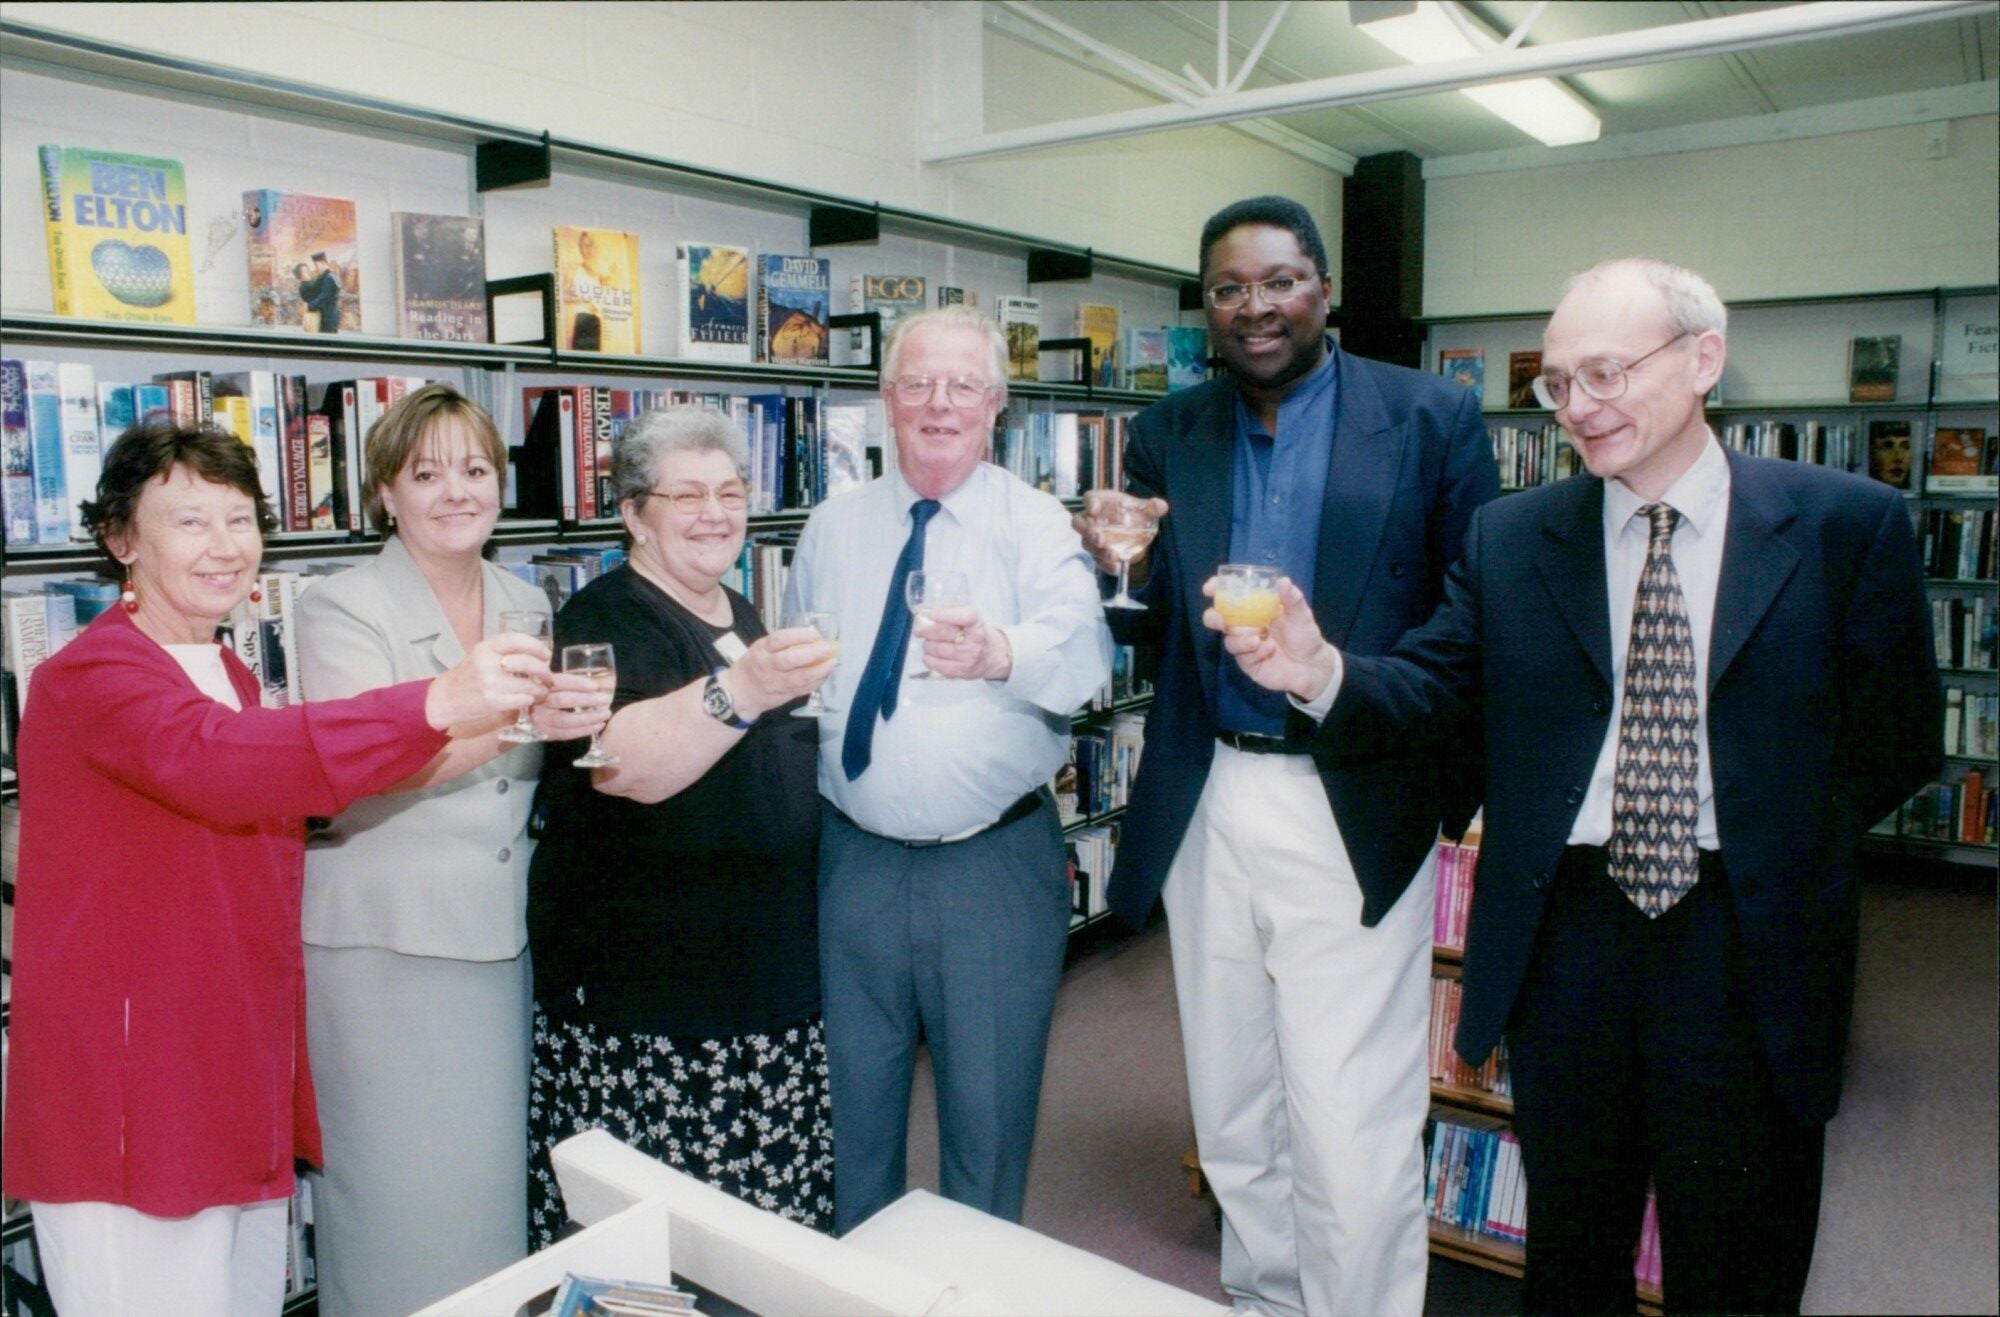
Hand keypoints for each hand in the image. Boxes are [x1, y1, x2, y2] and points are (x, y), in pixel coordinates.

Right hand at [426, 632, 551, 729]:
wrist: (445, 698)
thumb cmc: (468, 676)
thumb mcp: (481, 655)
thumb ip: (503, 651)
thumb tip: (537, 654)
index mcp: (486, 647)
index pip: (517, 639)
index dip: (536, 646)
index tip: (546, 654)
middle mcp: (487, 662)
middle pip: (528, 663)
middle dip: (544, 670)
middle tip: (548, 676)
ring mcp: (490, 682)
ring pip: (528, 685)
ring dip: (540, 689)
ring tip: (541, 691)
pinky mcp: (492, 701)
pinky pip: (522, 699)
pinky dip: (530, 700)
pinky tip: (529, 699)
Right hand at [528, 671, 613, 741]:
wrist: (524, 717)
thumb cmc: (544, 696)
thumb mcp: (549, 683)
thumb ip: (566, 682)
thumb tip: (596, 683)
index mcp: (540, 685)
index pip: (559, 682)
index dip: (577, 683)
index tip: (595, 686)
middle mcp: (537, 702)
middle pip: (563, 700)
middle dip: (587, 700)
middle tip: (605, 699)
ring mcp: (539, 720)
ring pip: (566, 720)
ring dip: (589, 717)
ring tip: (605, 713)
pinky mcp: (544, 733)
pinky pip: (566, 734)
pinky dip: (584, 730)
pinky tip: (598, 725)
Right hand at [720, 626, 834, 720]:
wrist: (741, 692)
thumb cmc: (754, 664)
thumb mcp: (761, 648)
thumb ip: (781, 643)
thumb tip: (811, 635)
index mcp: (761, 650)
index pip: (779, 640)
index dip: (799, 636)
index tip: (815, 634)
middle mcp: (767, 667)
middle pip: (790, 660)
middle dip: (811, 653)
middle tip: (827, 648)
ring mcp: (776, 683)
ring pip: (799, 678)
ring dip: (819, 671)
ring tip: (832, 662)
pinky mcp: (783, 695)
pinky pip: (803, 689)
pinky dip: (817, 682)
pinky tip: (826, 674)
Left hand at [914, 605, 1010, 680]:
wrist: (993, 657)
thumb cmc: (977, 635)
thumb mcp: (972, 619)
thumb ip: (953, 613)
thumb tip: (927, 613)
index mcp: (978, 625)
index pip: (966, 617)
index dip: (947, 614)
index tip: (932, 613)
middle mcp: (975, 642)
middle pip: (944, 632)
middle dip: (926, 629)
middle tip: (919, 628)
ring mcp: (967, 658)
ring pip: (936, 648)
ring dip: (927, 644)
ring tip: (929, 642)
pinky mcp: (960, 671)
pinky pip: (936, 664)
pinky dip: (928, 658)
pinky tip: (929, 654)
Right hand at [1073, 490, 1169, 576]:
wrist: (1135, 530)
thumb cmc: (1132, 513)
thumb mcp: (1143, 509)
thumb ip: (1151, 507)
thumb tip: (1161, 506)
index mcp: (1100, 502)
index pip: (1089, 498)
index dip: (1090, 503)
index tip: (1095, 509)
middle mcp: (1091, 520)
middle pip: (1079, 523)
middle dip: (1088, 532)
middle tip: (1100, 538)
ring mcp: (1092, 538)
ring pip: (1087, 544)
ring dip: (1098, 551)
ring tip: (1113, 555)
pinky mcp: (1098, 554)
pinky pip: (1098, 561)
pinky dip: (1107, 566)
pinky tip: (1117, 567)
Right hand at [1200, 575, 1338, 702]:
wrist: (1312, 666)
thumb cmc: (1304, 635)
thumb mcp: (1301, 614)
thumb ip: (1292, 598)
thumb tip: (1283, 581)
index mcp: (1255, 608)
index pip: (1231, 596)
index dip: (1217, 590)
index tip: (1209, 588)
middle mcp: (1246, 626)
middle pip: (1218, 619)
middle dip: (1213, 618)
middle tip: (1219, 620)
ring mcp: (1245, 645)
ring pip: (1229, 640)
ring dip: (1240, 640)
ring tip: (1258, 640)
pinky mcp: (1248, 663)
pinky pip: (1242, 657)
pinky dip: (1254, 652)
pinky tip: (1269, 650)